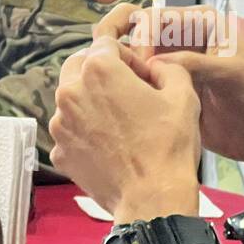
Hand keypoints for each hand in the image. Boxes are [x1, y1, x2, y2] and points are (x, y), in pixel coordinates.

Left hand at [50, 36, 200, 222]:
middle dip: (101, 73)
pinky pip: (70, 131)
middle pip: (80, 66)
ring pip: (72, 99)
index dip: (130, 57)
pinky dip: (85, 132)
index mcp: (98, 70)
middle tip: (126, 92)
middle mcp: (70, 92)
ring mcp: (61, 125)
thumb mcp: (183, 93)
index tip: (144, 77)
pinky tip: (109, 145)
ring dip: (91, 101)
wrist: (152, 199)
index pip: (108, 44)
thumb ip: (168, 67)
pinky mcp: (59, 152)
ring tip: (119, 122)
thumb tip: (156, 67)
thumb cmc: (168, 144)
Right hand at [130, 7, 243, 177]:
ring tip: (127, 98)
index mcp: (202, 23)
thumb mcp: (230, 74)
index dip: (144, 40)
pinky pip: (147, 87)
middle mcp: (185, 41)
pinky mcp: (174, 91)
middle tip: (130, 85)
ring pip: (140, 63)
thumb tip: (152, 63)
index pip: (157, 19)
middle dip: (131, 58)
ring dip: (130, 77)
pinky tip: (133, 110)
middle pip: (142, 39)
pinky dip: (137, 94)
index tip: (143, 68)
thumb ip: (193, 64)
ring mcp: (178, 67)